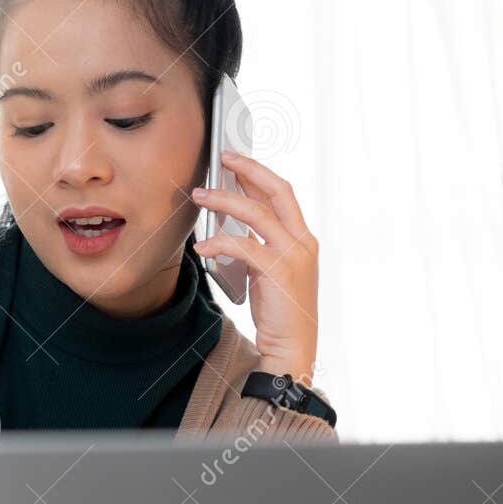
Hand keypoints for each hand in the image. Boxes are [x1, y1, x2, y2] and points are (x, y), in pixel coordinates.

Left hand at [193, 150, 318, 383]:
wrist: (292, 346)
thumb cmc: (279, 310)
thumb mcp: (271, 269)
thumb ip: (260, 243)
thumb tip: (232, 220)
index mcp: (302, 239)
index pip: (282, 193)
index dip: (258, 172)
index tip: (236, 159)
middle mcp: (302, 242)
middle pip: (277, 191)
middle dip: (249, 170)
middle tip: (223, 158)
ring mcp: (293, 256)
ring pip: (257, 214)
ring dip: (225, 201)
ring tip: (200, 196)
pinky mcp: (278, 272)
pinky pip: (243, 247)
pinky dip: (219, 243)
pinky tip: (202, 246)